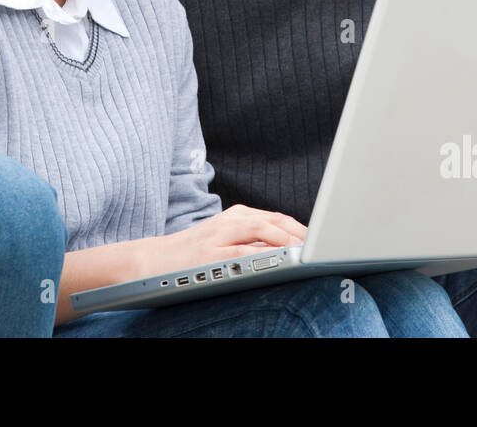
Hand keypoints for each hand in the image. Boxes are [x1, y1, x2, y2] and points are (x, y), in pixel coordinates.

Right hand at [138, 204, 307, 277]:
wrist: (153, 261)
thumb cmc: (193, 255)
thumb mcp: (225, 240)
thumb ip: (253, 242)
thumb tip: (288, 251)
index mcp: (236, 216)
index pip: (277, 218)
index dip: (301, 228)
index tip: (323, 240)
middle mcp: (230, 220)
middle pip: (274, 221)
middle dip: (301, 233)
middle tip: (324, 246)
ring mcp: (220, 235)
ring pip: (262, 230)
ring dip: (288, 240)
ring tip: (308, 251)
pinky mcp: (211, 253)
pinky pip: (244, 252)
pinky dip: (264, 254)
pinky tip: (279, 261)